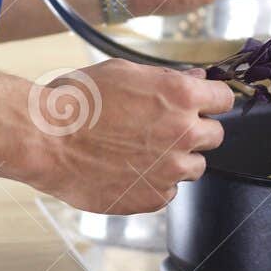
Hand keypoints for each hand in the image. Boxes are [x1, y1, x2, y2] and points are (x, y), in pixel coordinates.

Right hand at [25, 59, 235, 213]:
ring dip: (176, 160)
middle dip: (195, 131)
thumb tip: (197, 80)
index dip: (211, 101)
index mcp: (180, 97)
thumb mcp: (125, 73)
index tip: (202, 105)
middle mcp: (183, 133)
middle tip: (164, 129)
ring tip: (140, 152)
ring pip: (194, 167)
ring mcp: (170, 169)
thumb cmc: (77, 102)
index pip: (224, 99)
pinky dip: (154, 183)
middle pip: (215, 136)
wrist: (45, 139)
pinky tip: (128, 170)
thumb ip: (168, 79)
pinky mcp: (152, 197)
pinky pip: (168, 192)